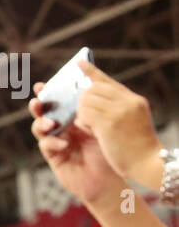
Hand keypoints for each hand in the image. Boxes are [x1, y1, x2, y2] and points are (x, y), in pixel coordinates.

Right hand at [29, 90, 122, 206]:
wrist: (111, 178)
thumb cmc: (111, 150)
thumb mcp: (105, 124)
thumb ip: (95, 109)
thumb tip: (88, 87)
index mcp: (75, 117)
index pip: (59, 101)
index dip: (49, 92)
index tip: (42, 85)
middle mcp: (63, 128)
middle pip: (43, 112)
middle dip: (37, 106)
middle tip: (38, 101)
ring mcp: (56, 142)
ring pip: (39, 128)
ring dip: (41, 123)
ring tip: (50, 122)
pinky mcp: (54, 157)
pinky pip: (46, 146)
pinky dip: (52, 142)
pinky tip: (64, 143)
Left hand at [72, 60, 163, 187]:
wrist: (148, 163)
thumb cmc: (137, 146)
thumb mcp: (131, 121)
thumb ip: (115, 108)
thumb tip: (90, 100)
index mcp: (133, 100)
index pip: (107, 81)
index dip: (91, 72)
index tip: (79, 63)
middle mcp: (127, 102)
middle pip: (92, 89)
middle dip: (82, 100)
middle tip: (84, 112)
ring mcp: (118, 111)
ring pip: (86, 101)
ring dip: (82, 113)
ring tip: (90, 124)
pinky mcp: (109, 123)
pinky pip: (84, 114)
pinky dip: (82, 121)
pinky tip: (89, 129)